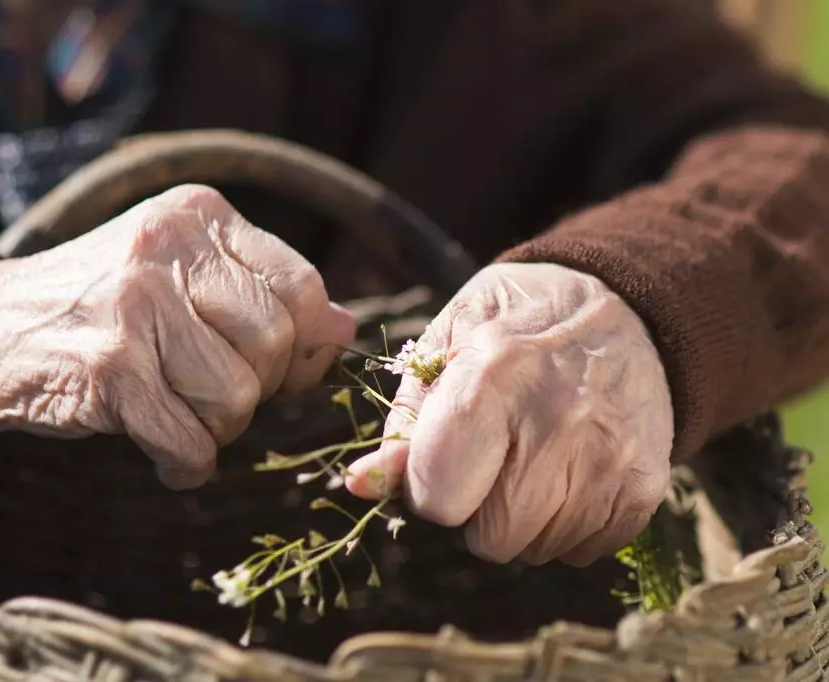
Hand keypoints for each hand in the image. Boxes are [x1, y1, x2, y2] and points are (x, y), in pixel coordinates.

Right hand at [0, 184, 354, 488]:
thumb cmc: (98, 308)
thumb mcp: (180, 276)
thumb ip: (262, 294)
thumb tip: (348, 328)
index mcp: (198, 213)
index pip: (303, 287)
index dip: (306, 346)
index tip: (279, 372)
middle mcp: (169, 246)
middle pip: (278, 343)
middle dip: (261, 389)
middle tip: (216, 397)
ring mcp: (136, 303)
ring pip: (239, 395)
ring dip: (218, 429)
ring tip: (178, 417)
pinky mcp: (108, 366)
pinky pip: (190, 441)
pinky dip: (185, 463)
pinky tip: (160, 451)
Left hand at [346, 262, 673, 565]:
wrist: (621, 308)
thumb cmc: (513, 327)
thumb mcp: (444, 348)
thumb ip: (403, 424)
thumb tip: (361, 486)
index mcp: (490, 380)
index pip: (438, 497)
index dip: (430, 486)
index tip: (445, 457)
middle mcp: (555, 423)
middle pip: (492, 537)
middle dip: (478, 510)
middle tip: (494, 457)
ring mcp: (607, 458)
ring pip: (538, 549)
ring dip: (524, 520)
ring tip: (535, 457)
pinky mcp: (644, 484)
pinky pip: (585, 550)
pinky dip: (568, 523)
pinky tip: (571, 470)